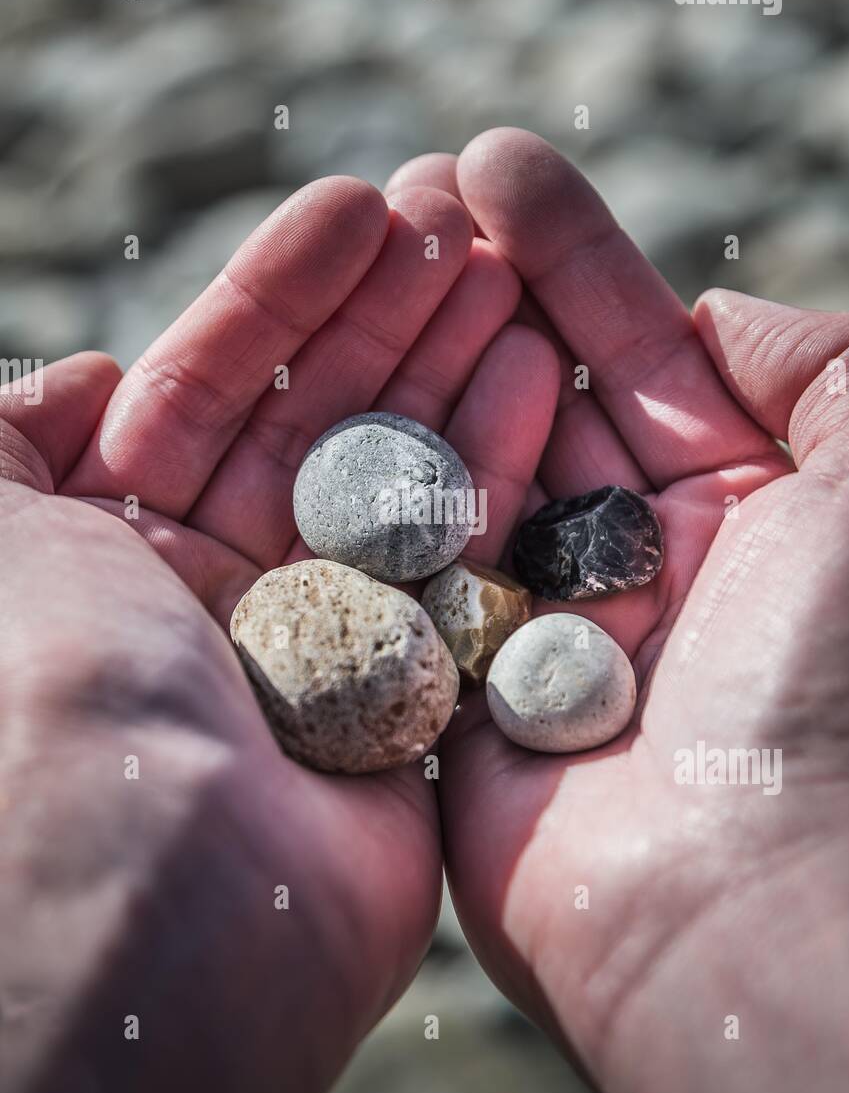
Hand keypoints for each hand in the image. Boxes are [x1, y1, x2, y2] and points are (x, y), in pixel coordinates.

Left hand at [0, 174, 559, 1092]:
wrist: (157, 886)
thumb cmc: (51, 677)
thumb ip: (6, 436)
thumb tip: (91, 380)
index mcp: (120, 550)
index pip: (216, 388)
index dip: (286, 294)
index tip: (364, 206)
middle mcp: (222, 595)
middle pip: (320, 421)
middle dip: (389, 313)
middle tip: (466, 214)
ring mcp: (325, 646)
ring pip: (401, 481)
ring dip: (458, 370)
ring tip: (519, 268)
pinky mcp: (413, 700)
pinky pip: (465, 562)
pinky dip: (505, 472)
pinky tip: (551, 377)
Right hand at [389, 130, 848, 1092]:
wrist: (752, 901)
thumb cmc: (841, 682)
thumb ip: (823, 371)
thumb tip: (715, 319)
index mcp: (743, 512)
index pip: (639, 351)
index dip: (571, 253)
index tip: (496, 162)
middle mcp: (639, 564)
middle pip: (539, 396)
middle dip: (477, 291)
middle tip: (408, 189)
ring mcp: (540, 628)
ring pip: (463, 470)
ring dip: (416, 366)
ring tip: (361, 256)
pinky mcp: (457, 696)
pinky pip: (404, 572)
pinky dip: (374, 492)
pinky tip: (327, 399)